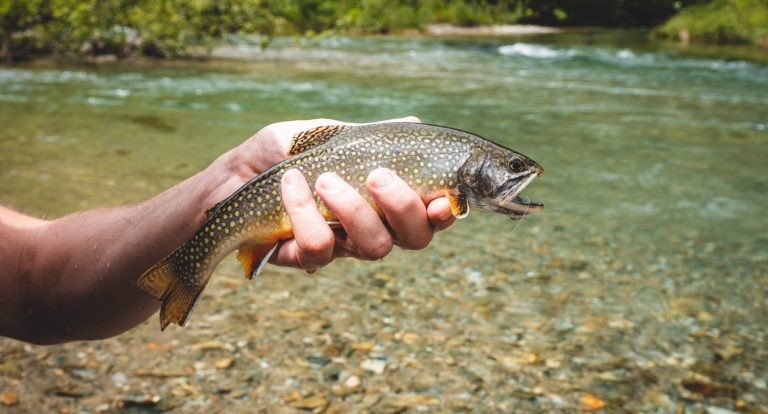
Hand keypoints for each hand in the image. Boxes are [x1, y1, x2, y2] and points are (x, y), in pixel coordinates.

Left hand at [217, 117, 455, 271]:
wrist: (230, 176)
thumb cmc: (282, 155)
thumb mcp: (325, 136)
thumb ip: (368, 136)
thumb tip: (414, 125)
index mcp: (383, 200)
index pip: (428, 214)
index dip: (444, 212)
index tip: (441, 199)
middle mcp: (371, 228)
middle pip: (414, 238)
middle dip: (403, 207)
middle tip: (376, 176)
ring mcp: (341, 247)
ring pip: (374, 248)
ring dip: (354, 211)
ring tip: (325, 180)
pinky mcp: (306, 258)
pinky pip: (320, 247)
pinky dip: (305, 212)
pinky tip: (291, 184)